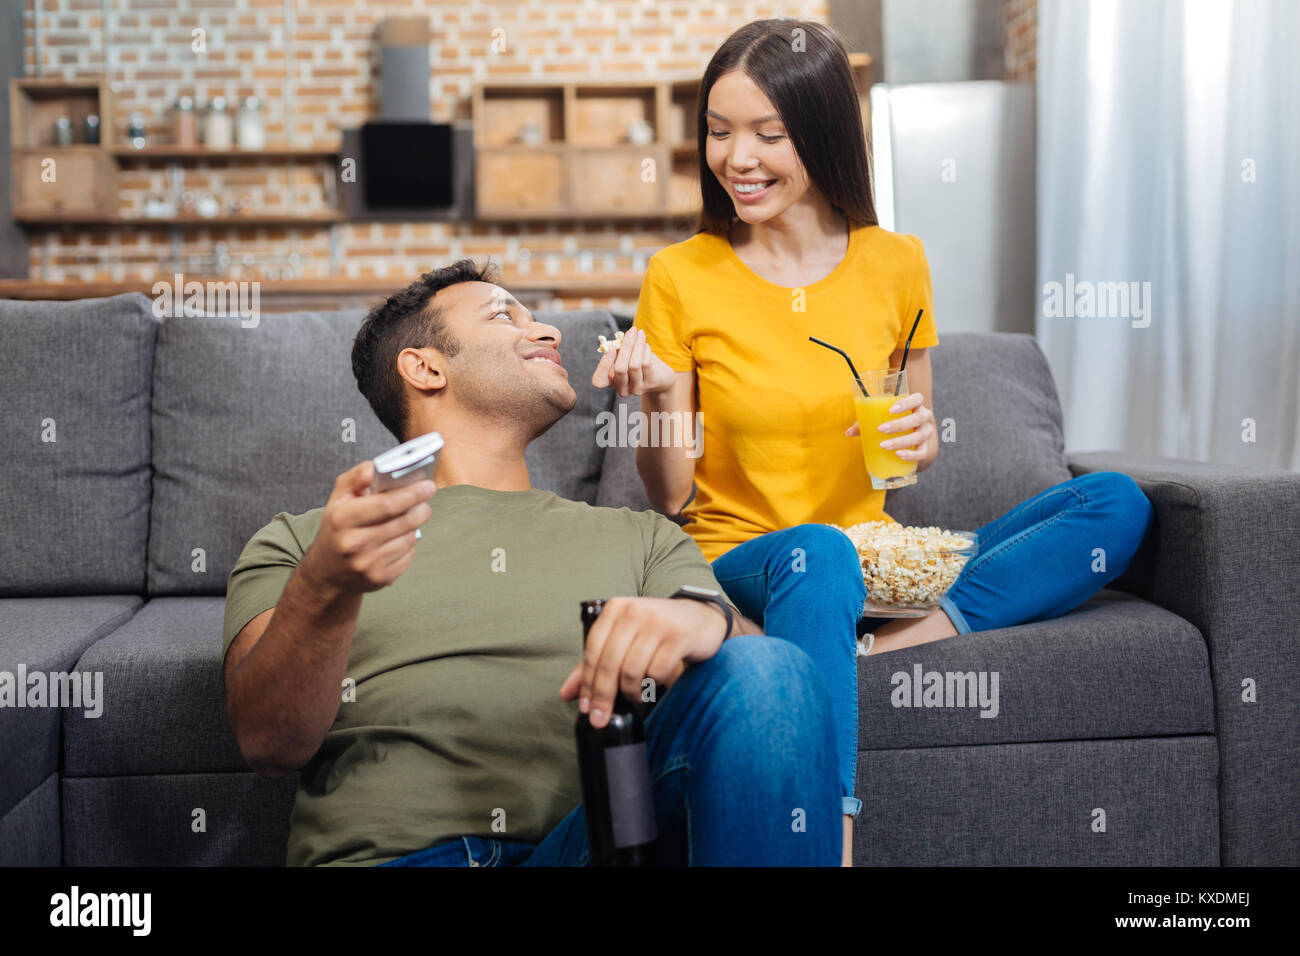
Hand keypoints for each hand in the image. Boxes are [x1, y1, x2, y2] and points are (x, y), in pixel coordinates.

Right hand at [299, 460, 435, 597]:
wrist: (327, 572)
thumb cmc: (337, 528)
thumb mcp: (338, 498)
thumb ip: (356, 478)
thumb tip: (373, 468)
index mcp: (342, 519)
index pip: (386, 504)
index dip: (411, 494)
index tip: (428, 485)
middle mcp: (353, 543)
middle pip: (402, 522)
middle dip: (420, 508)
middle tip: (425, 500)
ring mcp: (367, 564)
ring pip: (409, 538)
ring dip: (414, 526)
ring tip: (408, 518)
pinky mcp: (380, 579)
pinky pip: (409, 555)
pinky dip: (409, 544)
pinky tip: (399, 538)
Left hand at [558, 596, 727, 726]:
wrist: (700, 619)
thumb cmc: (657, 632)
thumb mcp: (624, 641)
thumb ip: (595, 665)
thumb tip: (567, 694)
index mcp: (615, 609)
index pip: (592, 651)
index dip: (587, 684)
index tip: (586, 708)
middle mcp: (634, 611)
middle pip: (609, 663)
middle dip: (604, 696)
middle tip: (602, 718)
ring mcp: (657, 622)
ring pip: (632, 670)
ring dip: (631, 692)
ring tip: (636, 695)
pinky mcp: (678, 636)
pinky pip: (657, 672)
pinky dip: (652, 686)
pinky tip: (653, 685)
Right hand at [591, 326, 677, 396]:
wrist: (660, 376)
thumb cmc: (639, 363)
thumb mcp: (626, 356)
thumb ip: (620, 349)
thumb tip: (620, 338)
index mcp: (611, 383)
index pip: (599, 381)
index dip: (603, 365)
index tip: (611, 348)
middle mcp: (622, 389)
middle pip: (619, 369)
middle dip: (626, 346)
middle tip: (632, 331)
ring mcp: (636, 389)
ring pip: (634, 365)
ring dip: (638, 345)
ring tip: (640, 334)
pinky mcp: (650, 384)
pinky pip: (646, 364)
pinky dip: (645, 351)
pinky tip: (646, 345)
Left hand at [845, 391, 934, 460]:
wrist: (912, 435)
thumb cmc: (895, 421)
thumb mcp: (882, 418)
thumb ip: (867, 422)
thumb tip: (848, 432)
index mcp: (916, 405)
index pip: (917, 398)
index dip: (906, 403)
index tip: (891, 409)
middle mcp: (924, 417)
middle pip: (917, 419)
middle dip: (898, 425)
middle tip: (881, 429)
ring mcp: (927, 432)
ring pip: (918, 436)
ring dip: (901, 441)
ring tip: (885, 445)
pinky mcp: (926, 447)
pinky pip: (922, 452)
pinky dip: (911, 454)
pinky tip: (899, 455)